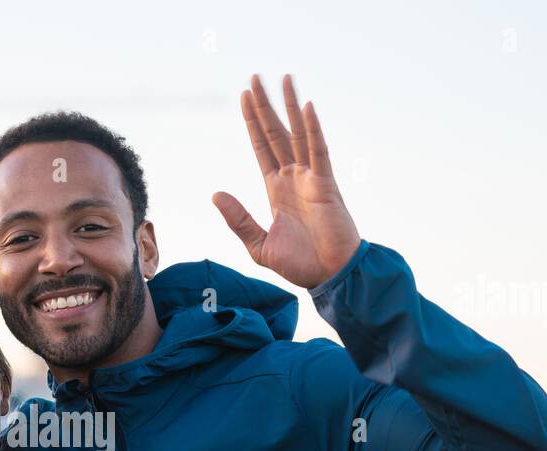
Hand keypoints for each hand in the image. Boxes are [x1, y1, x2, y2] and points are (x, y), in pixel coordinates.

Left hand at [213, 73, 360, 289]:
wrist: (330, 276)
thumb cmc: (300, 264)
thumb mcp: (259, 244)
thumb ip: (239, 219)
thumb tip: (216, 194)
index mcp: (277, 189)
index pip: (261, 148)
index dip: (252, 123)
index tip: (244, 98)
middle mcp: (294, 178)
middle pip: (276, 133)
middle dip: (264, 106)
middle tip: (254, 78)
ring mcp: (311, 178)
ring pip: (298, 134)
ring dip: (290, 106)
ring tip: (283, 79)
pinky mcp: (326, 185)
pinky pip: (319, 152)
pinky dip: (313, 129)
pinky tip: (307, 107)